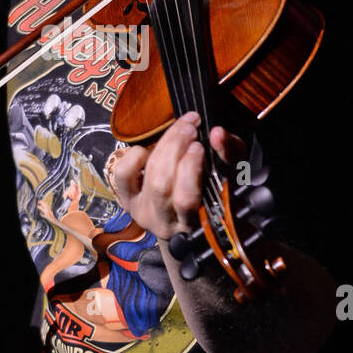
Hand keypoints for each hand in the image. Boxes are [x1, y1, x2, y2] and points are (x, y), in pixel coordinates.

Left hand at [111, 112, 244, 240]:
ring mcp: (141, 212)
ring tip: (181, 130)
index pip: (186, 199)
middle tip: (191, 128)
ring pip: (147, 176)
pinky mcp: (126, 199)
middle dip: (175, 148)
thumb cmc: (212, 194)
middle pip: (161, 183)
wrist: (182, 221)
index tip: (199, 145)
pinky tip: (152, 151)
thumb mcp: (229, 176)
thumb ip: (229, 153)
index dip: (189, 169)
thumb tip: (217, 133)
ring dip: (164, 146)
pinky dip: (136, 156)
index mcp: (192, 224)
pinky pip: (123, 174)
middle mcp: (164, 223)